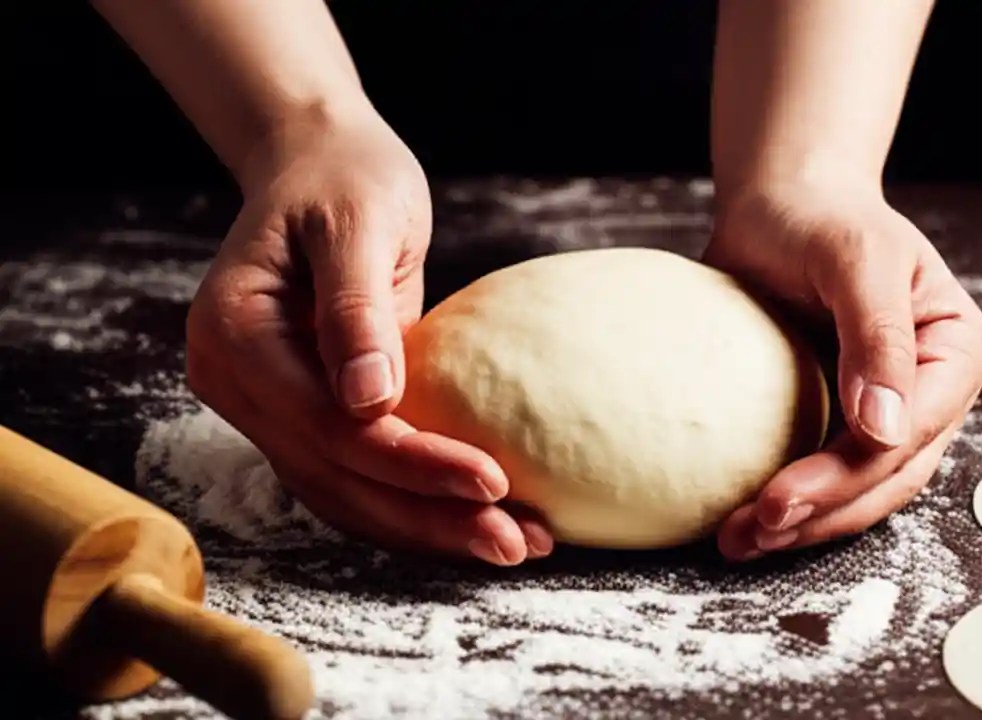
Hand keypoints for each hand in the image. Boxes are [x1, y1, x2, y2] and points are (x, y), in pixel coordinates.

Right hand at [185, 107, 552, 565]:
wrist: (321, 163)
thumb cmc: (343, 178)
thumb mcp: (356, 221)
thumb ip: (354, 309)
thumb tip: (369, 401)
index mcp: (235, 334)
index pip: (329, 426)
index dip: (411, 462)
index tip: (493, 480)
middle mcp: (239, 382)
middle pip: (338, 476)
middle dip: (430, 516)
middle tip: (519, 543)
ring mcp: (268, 403)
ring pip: (347, 491)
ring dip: (430, 524)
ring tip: (518, 542)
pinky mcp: (306, 411)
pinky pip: (358, 472)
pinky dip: (417, 499)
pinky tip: (479, 515)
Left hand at [706, 181, 981, 559]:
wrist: (779, 207)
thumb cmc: (822, 217)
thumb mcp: (855, 256)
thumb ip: (877, 335)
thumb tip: (885, 428)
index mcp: (954, 353)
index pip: (908, 435)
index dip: (847, 477)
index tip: (781, 497)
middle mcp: (929, 392)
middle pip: (887, 476)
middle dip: (823, 514)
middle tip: (754, 529)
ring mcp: (884, 412)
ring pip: (859, 491)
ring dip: (804, 524)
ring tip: (739, 540)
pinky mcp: (837, 420)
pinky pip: (820, 473)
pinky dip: (787, 502)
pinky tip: (741, 518)